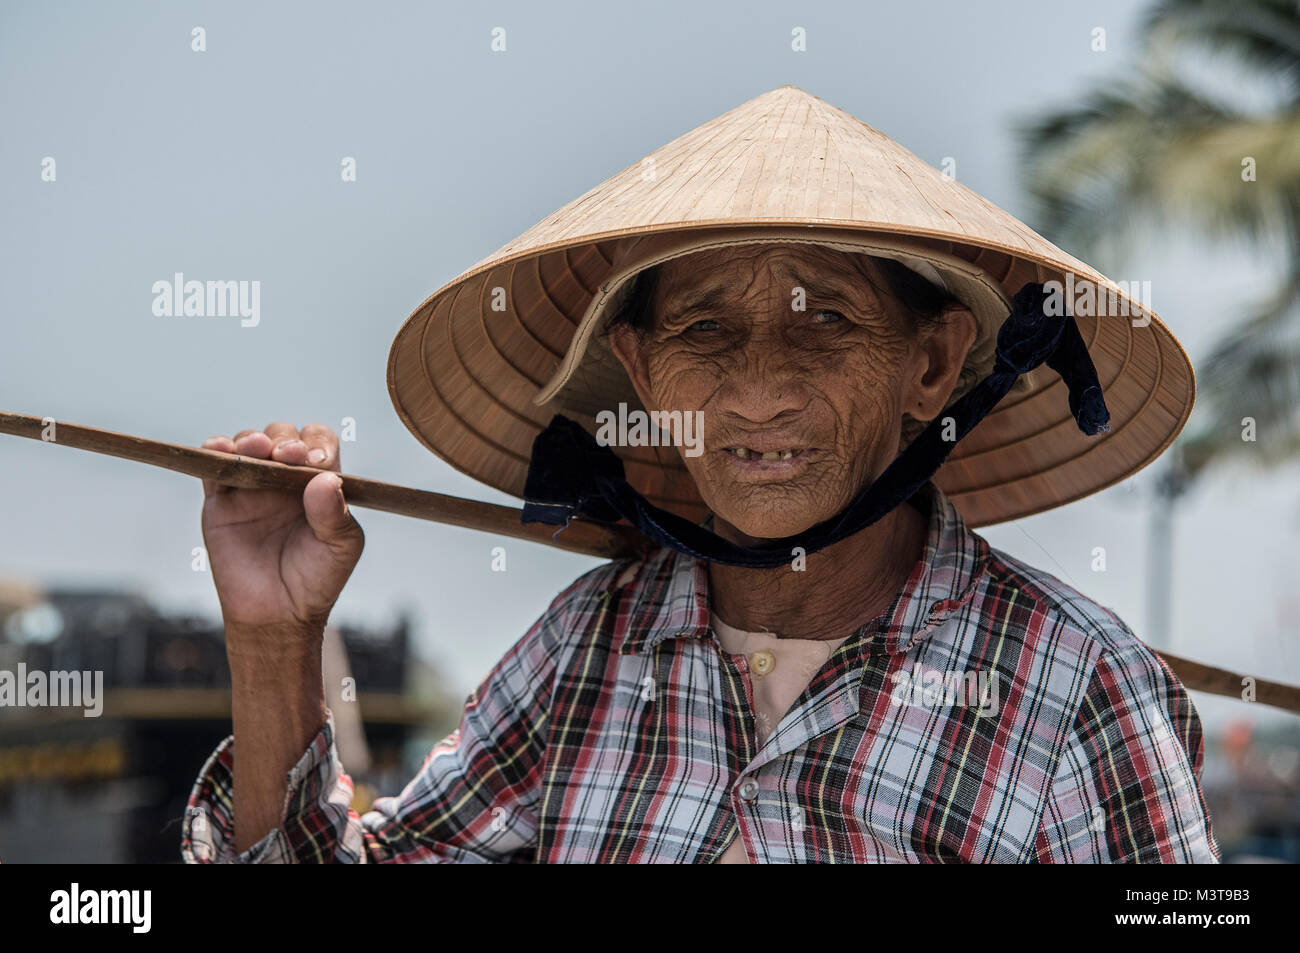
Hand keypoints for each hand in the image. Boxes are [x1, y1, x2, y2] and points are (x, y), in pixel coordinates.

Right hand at [200, 422, 363, 636]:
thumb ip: (335, 514)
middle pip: (283, 437)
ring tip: (255, 448)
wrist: (278, 613)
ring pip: (247, 445)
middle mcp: (285, 479)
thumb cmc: (316, 578)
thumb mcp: (340, 547)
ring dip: (251, 440)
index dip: (318, 445)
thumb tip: (326, 478)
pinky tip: (218, 448)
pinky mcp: (220, 500)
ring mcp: (251, 487)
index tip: (316, 461)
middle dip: (285, 440)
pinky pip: (212, 468)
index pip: (320, 446)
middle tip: (287, 456)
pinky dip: (212, 451)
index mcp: (319, 483)